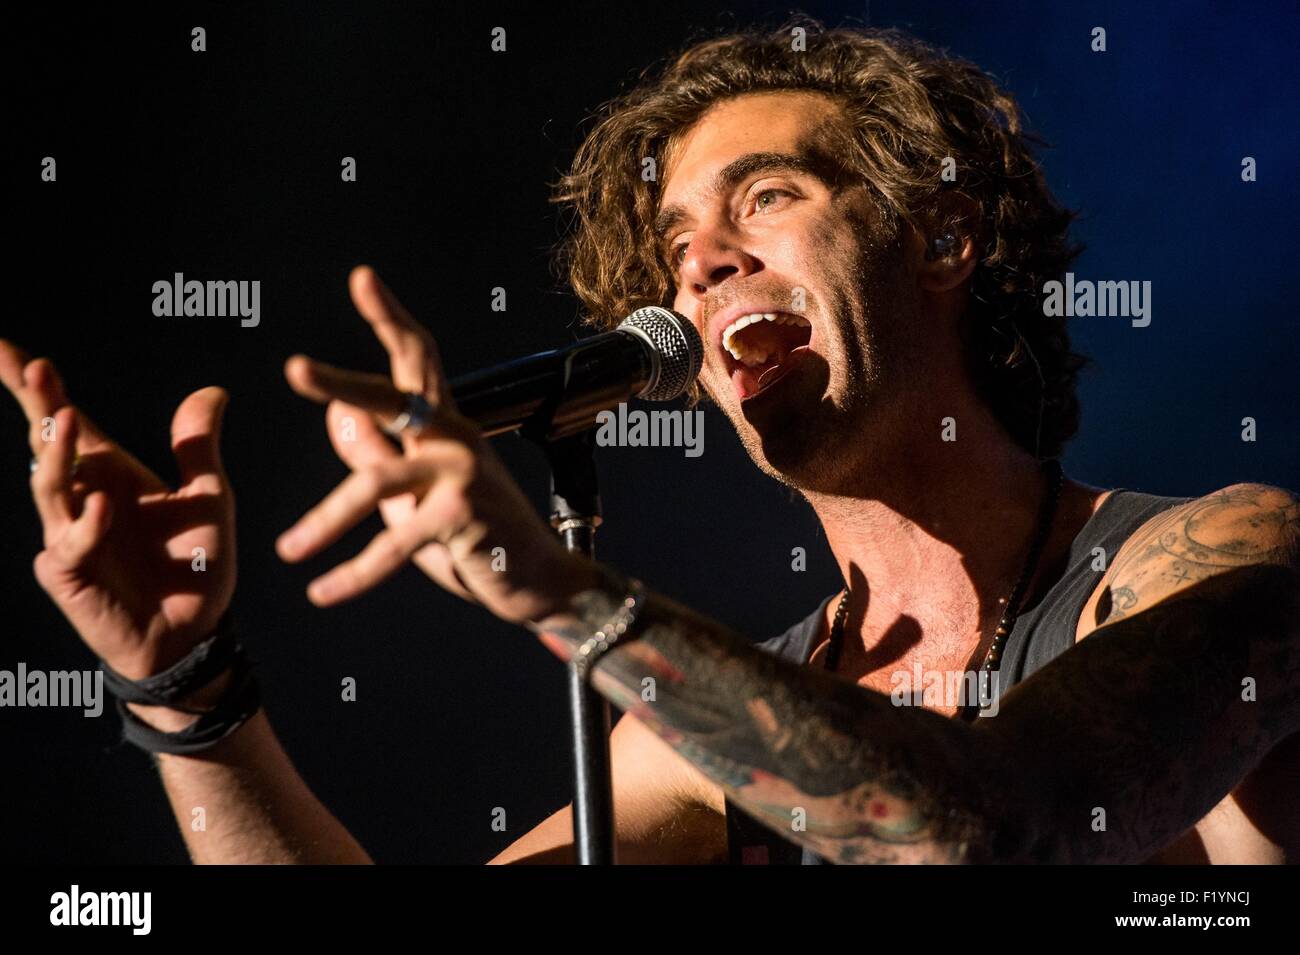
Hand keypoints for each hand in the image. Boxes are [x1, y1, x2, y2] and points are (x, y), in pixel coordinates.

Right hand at [0, 341, 235, 679]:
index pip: (65, 419)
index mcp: (108, 472)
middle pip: (48, 442)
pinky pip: (71, 544)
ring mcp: (68, 534)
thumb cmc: (195, 562)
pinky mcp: (70, 573)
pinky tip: (101, 509)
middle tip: (35, 367)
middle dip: (38, 404)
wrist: (196, 629)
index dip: (34, 386)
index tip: (8, 347)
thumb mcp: (209, 496)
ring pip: (50, 487)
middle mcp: (80, 497)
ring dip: (56, 452)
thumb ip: (199, 446)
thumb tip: (213, 391)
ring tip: (66, 417)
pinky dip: (86, 525)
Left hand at [278, 266, 594, 623]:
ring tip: (287, 549)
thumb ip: (376, 453)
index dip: (389, 316)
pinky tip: (324, 591)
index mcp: (442, 424)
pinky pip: (394, 543)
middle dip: (340, 382)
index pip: (415, 359)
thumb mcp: (413, 494)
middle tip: (295, 367)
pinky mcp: (462, 515)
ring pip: (376, 483)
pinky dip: (356, 573)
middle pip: (393, 396)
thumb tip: (333, 413)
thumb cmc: (474, 535)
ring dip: (325, 521)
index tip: (362, 277)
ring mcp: (461, 473)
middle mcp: (454, 436)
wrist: (538, 581)